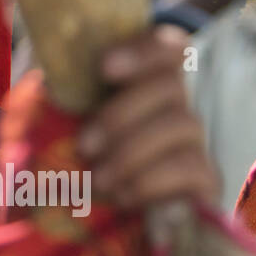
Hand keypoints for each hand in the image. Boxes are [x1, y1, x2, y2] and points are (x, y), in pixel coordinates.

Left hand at [78, 24, 218, 209]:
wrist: (116, 210)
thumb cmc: (87, 153)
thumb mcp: (73, 120)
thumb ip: (72, 99)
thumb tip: (49, 92)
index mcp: (147, 79)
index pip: (168, 46)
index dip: (143, 51)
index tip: (105, 68)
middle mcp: (176, 104)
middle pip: (170, 86)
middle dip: (121, 115)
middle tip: (84, 147)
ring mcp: (195, 140)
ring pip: (183, 125)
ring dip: (134, 152)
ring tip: (98, 180)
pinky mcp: (206, 179)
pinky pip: (193, 171)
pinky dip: (154, 182)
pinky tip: (123, 195)